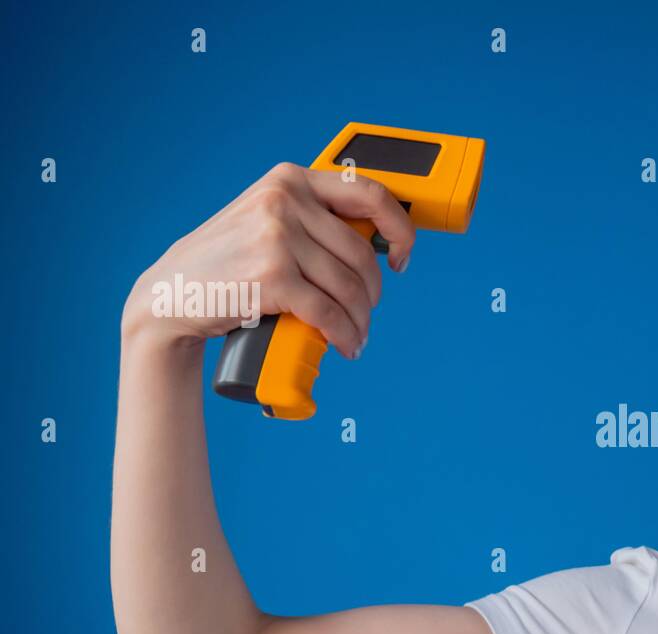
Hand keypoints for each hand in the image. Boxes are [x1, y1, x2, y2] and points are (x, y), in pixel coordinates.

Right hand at [121, 162, 416, 358]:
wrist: (171, 294)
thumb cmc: (227, 263)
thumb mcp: (267, 221)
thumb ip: (312, 219)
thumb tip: (376, 240)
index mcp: (290, 179)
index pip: (369, 194)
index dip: (399, 229)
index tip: (401, 257)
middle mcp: (285, 200)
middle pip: (361, 254)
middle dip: (372, 293)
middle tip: (366, 314)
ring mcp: (277, 236)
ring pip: (349, 287)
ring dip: (360, 320)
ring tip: (356, 335)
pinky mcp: (272, 276)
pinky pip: (329, 313)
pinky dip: (344, 335)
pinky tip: (346, 345)